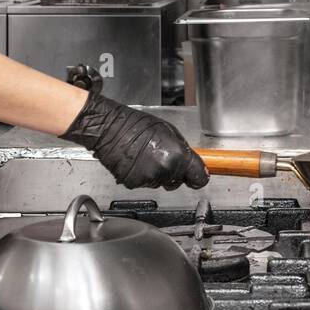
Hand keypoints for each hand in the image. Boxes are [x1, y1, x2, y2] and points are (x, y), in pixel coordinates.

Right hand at [59, 90, 208, 189]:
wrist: (111, 128)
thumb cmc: (137, 125)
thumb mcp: (170, 131)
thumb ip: (184, 150)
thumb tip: (194, 164)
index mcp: (178, 155)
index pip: (198, 178)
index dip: (198, 178)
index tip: (196, 177)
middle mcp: (165, 169)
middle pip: (178, 182)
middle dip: (173, 173)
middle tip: (162, 157)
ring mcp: (149, 178)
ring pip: (160, 183)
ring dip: (156, 174)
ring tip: (146, 156)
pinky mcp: (134, 184)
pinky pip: (144, 184)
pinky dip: (142, 176)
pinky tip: (137, 162)